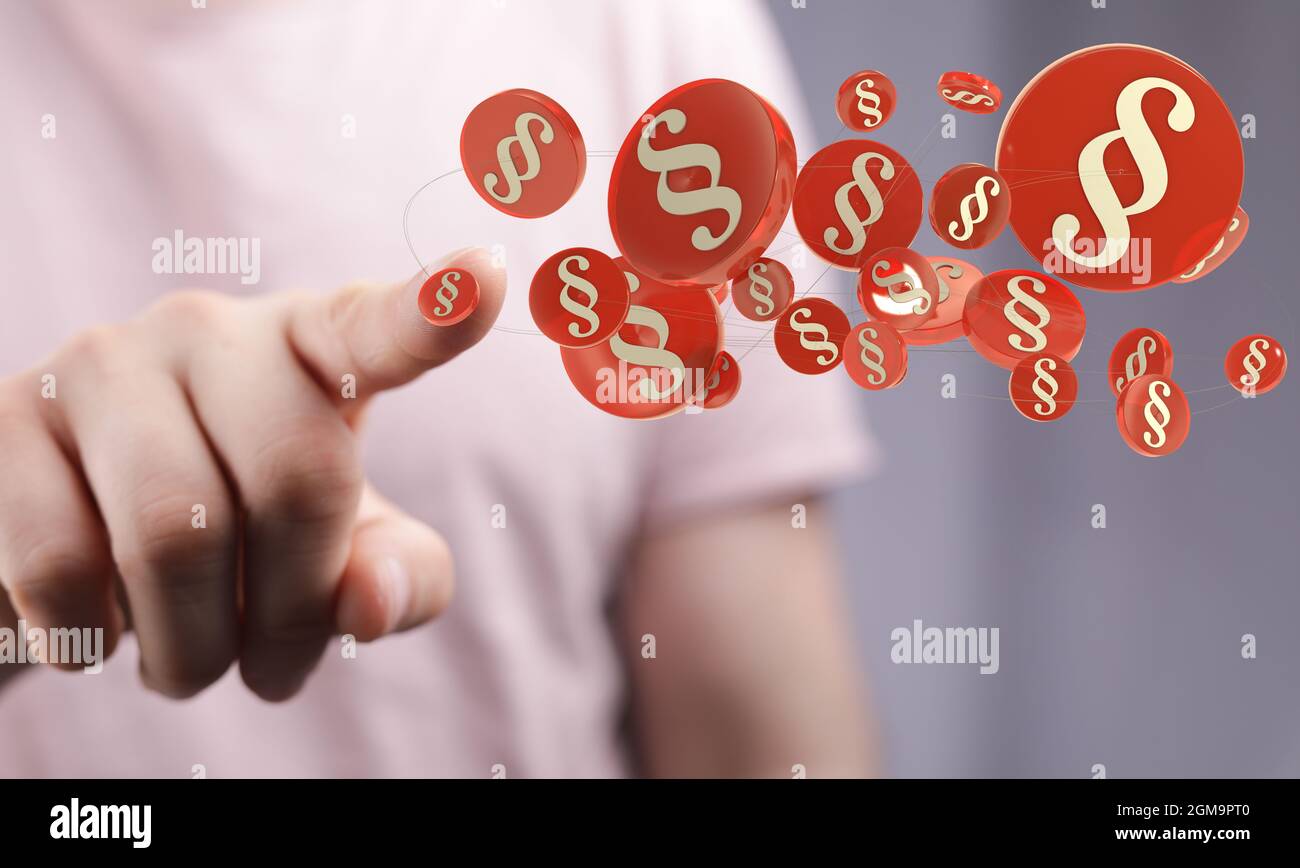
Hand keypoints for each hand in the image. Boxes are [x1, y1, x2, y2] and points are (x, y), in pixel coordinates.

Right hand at [0, 248, 503, 699]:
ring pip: (174, 533)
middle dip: (294, 615)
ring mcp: (101, 363)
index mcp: (310, 348)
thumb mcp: (337, 555)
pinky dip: (90, 637)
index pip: (377, 328)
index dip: (434, 314)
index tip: (491, 278)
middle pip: (296, 481)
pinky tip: (96, 627)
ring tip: (190, 662)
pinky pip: (60, 564)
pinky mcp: (3, 419)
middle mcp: (211, 330)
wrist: (74, 534)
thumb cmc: (239, 534)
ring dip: (194, 649)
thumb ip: (394, 573)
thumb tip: (370, 605)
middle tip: (272, 669)